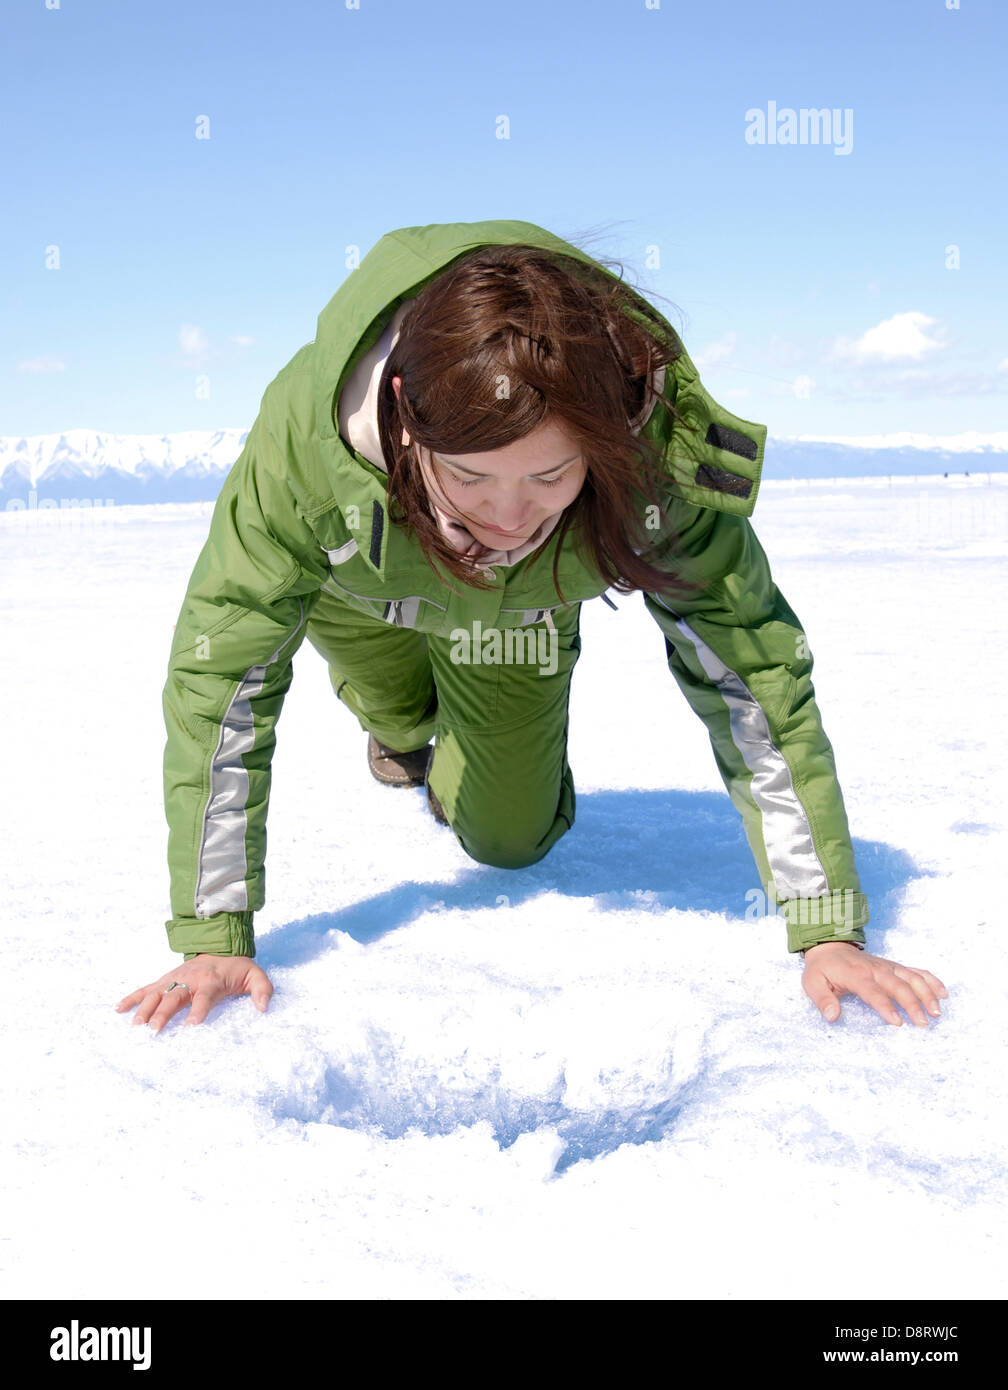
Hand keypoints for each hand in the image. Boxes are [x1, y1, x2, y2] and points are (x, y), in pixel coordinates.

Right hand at [115, 954, 273, 1032]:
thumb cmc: (237, 968)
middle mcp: (190, 979)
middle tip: (154, 1031)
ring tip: (135, 1026)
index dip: (198, 1011)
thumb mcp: (255, 976)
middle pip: (175, 997)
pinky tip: (118, 1009)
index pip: (204, 997)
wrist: (220, 947)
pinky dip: (131, 998)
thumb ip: (263, 990)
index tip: (191, 1027)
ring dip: (145, 1009)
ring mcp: (174, 979)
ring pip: (156, 994)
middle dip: (163, 1014)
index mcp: (212, 980)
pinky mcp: (165, 980)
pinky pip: (145, 989)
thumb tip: (264, 1007)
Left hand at [801, 942, 947, 1026]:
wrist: (829, 946)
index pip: (873, 991)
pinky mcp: (894, 967)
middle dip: (912, 1004)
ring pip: (911, 978)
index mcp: (855, 974)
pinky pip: (916, 971)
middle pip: (898, 985)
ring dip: (926, 993)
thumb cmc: (822, 969)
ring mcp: (887, 966)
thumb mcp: (812, 983)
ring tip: (937, 1012)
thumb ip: (822, 1000)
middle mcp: (875, 969)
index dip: (885, 1006)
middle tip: (923, 1023)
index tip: (898, 1022)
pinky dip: (931, 980)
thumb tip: (832, 1017)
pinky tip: (944, 994)